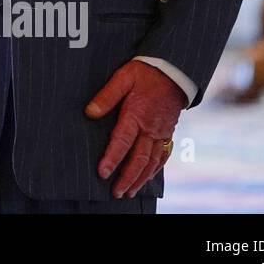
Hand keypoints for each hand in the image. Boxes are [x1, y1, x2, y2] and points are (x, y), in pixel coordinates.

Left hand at [86, 59, 185, 197]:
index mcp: (137, 115)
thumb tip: (89, 113)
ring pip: (151, 162)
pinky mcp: (168, 133)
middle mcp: (151, 129)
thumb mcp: (123, 78)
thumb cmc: (144, 73)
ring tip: (128, 192)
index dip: (112, 159)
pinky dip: (154, 170)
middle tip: (116, 192)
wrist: (173, 71)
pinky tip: (145, 178)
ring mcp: (161, 133)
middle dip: (126, 178)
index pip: (122, 142)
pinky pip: (162, 156)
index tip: (103, 173)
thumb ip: (106, 96)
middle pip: (139, 159)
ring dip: (140, 179)